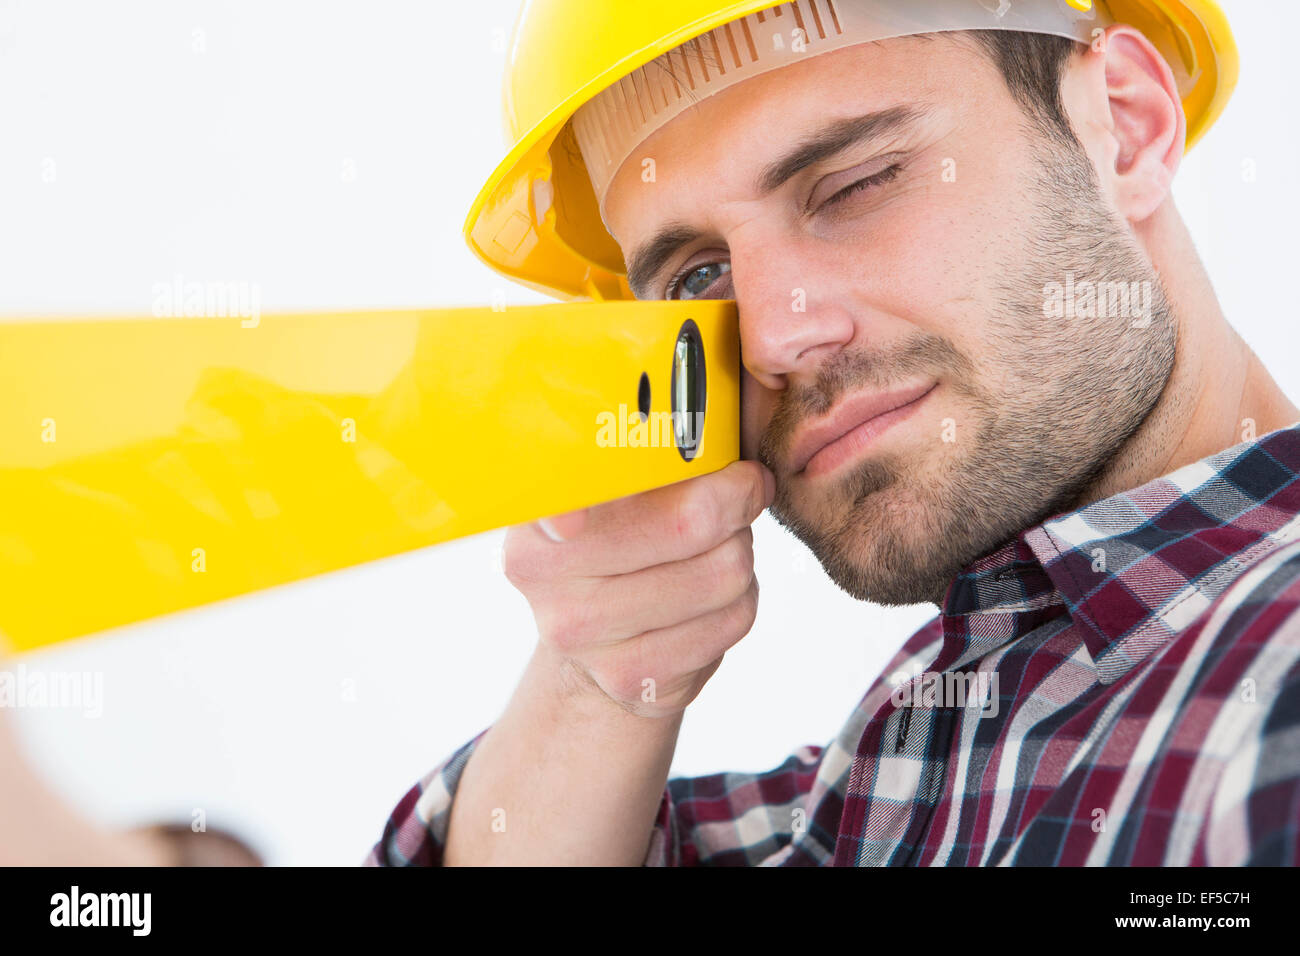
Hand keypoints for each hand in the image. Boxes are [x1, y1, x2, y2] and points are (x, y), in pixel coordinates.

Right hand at [503, 461, 774, 717]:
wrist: (593, 642)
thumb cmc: (622, 536)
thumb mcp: (613, 487)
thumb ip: (639, 447)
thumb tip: (711, 413)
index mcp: (532, 515)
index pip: (567, 492)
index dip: (598, 490)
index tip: (603, 500)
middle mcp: (542, 577)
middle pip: (689, 521)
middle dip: (734, 500)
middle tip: (737, 491)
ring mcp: (582, 636)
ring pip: (725, 572)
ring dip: (741, 554)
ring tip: (716, 550)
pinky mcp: (632, 679)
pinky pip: (732, 621)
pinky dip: (740, 601)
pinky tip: (710, 598)